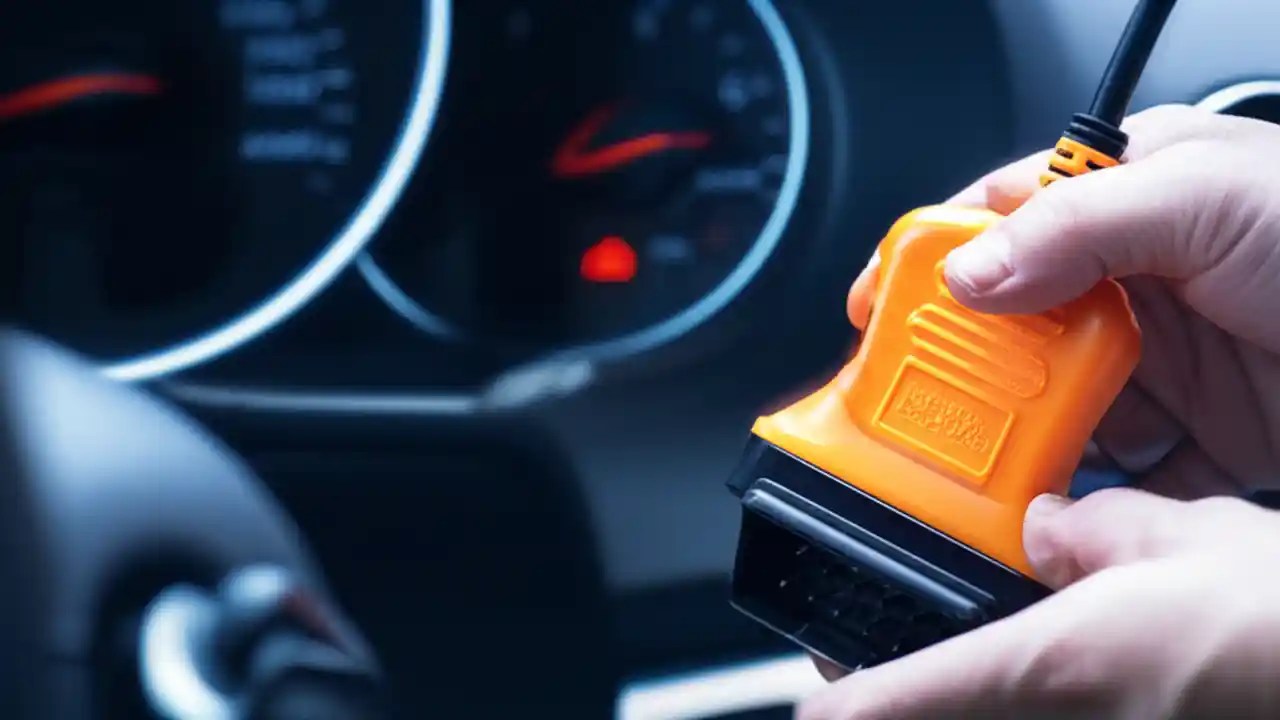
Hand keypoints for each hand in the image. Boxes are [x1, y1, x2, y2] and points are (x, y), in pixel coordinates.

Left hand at [798, 488, 1279, 718]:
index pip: (887, 706)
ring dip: (985, 686)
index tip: (816, 705)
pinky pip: (1076, 712)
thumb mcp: (1193, 540)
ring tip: (994, 640)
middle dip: (912, 691)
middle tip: (893, 662)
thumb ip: (1100, 530)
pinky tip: (1093, 667)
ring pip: (1004, 713)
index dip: (838, 708)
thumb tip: (1055, 528)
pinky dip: (1057, 694)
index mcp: (1051, 666)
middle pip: (939, 715)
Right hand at [848, 103, 1279, 498]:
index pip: (997, 220)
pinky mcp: (1203, 436)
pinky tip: (1060, 508)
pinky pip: (1116, 471)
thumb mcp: (1214, 199)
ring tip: (984, 466)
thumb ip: (1082, 224)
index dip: (929, 262)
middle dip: (964, 369)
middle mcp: (1139, 277)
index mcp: (1130, 195)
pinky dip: (1084, 498)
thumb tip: (973, 271)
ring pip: (1052, 405)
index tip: (877, 311)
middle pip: (1011, 326)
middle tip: (924, 406)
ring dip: (1017, 439)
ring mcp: (1168, 360)